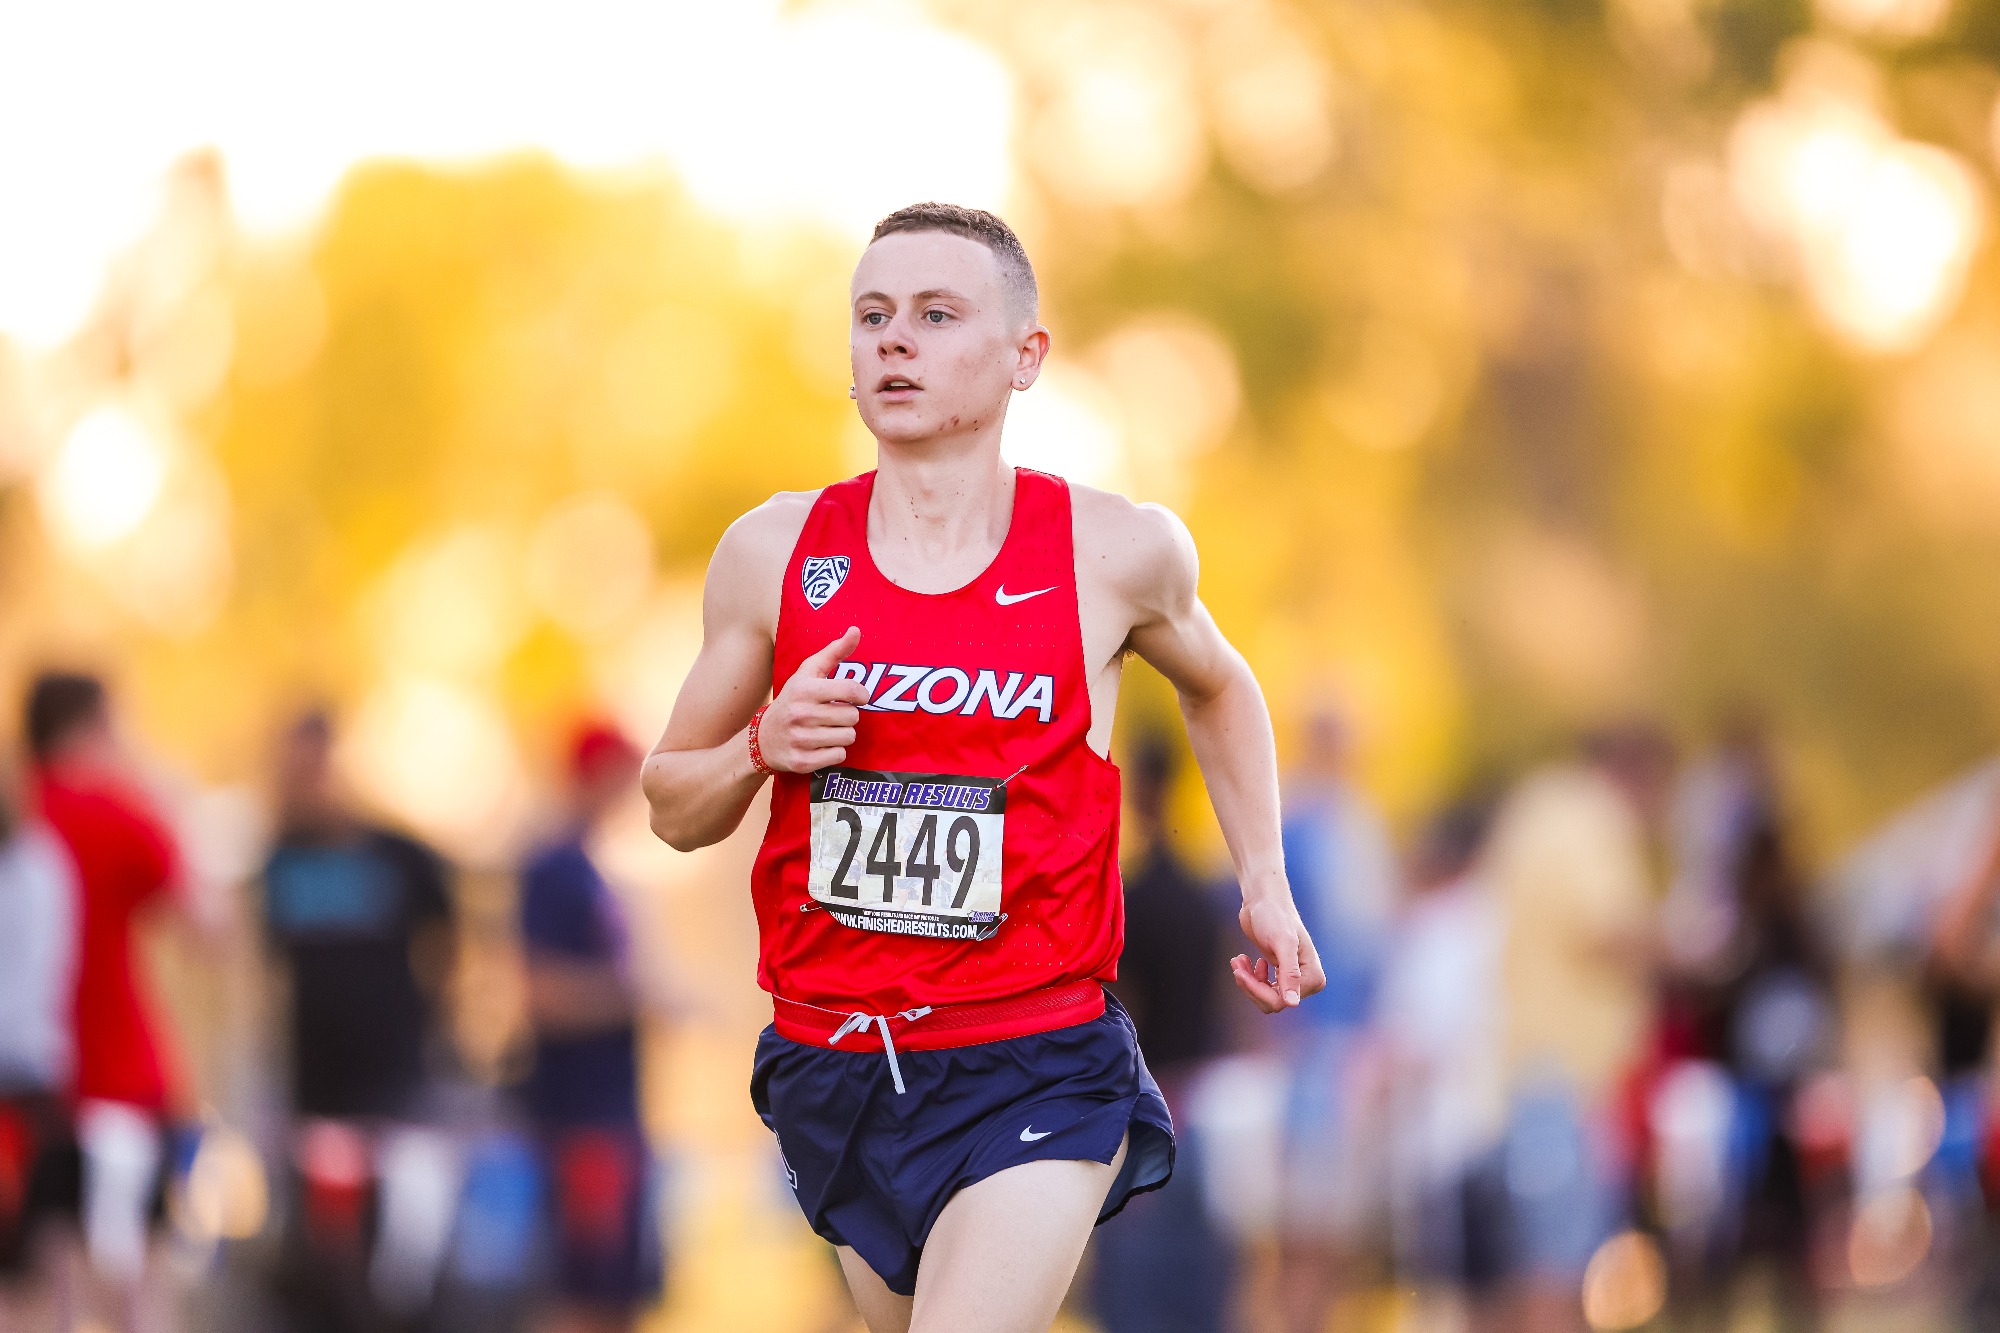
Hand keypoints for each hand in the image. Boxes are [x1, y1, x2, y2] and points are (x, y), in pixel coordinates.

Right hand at [759, 627, 866, 773]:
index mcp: (805, 689)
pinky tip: (821, 745)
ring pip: (848, 737)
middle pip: (853, 717)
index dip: (861, 694)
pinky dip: (835, 752)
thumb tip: (856, 630)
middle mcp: (802, 714)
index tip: (856, 697)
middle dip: (847, 716)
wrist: (762, 738)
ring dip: (842, 734)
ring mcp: (801, 739)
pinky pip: (839, 756)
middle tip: (834, 715)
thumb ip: (834, 652)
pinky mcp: (802, 761)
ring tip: (827, 729)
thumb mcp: (808, 673)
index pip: (850, 690)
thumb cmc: (792, 700)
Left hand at [1230, 892, 1324, 1013]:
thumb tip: (1293, 1004)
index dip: (1258, 990)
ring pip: (1265, 999)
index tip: (1240, 971)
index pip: (1282, 1001)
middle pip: (1272, 1003)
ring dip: (1247, 981)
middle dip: (1251, 986)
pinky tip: (1243, 959)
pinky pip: (1261, 990)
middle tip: (1237, 966)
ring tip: (1238, 961)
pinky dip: (1248, 977)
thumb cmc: (1274, 917)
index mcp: (1314, 977)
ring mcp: (1292, 979)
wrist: (1263, 901)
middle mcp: (1306, 982)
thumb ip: (1289, 974)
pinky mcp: (1278, 975)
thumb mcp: (1283, 943)